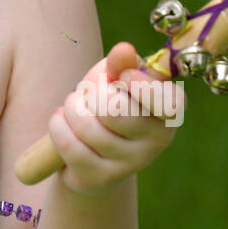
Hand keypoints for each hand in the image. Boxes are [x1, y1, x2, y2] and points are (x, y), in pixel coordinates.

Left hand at [46, 42, 185, 196]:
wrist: (91, 150)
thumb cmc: (109, 102)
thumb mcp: (115, 78)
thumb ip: (121, 63)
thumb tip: (124, 50)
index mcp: (169, 110)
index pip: (168, 103)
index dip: (142, 86)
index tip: (123, 77)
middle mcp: (157, 140)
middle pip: (116, 110)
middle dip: (90, 94)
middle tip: (87, 93)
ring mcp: (132, 163)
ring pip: (89, 128)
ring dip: (71, 109)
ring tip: (73, 108)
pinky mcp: (104, 178)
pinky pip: (71, 145)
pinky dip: (58, 126)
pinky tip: (62, 123)